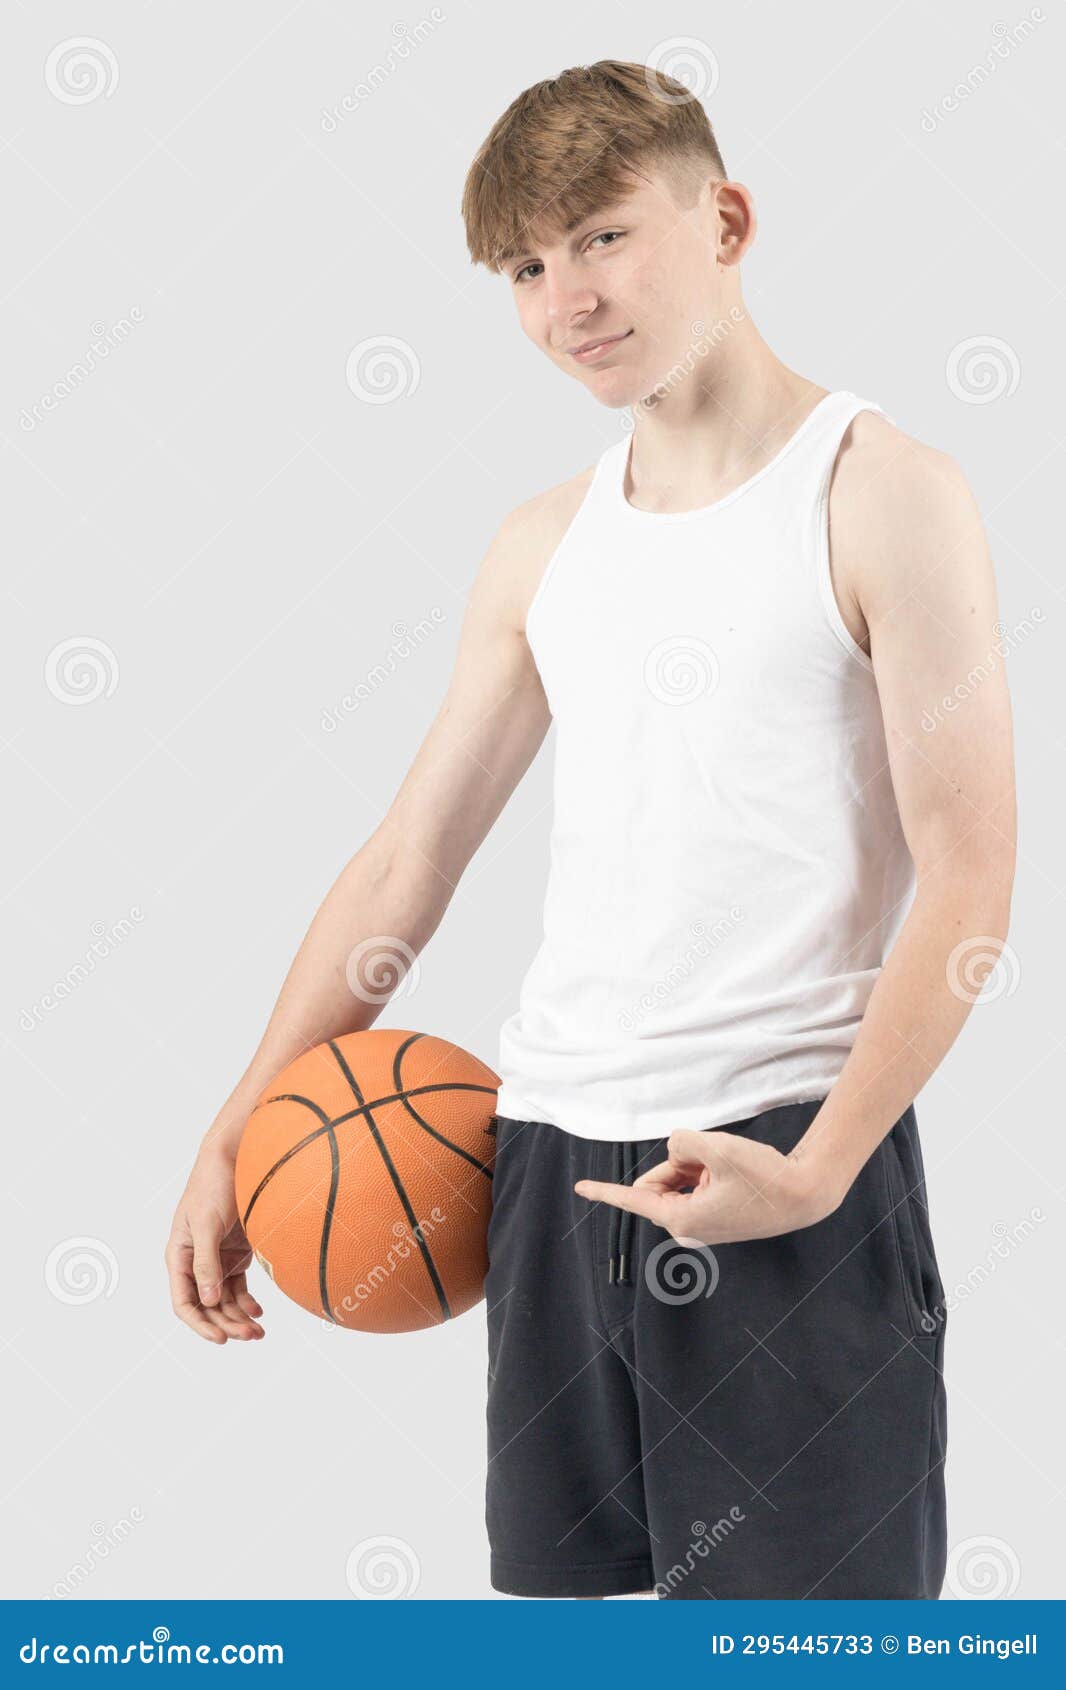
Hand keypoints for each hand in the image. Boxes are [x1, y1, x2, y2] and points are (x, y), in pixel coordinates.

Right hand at [165, 1146, 264, 1342]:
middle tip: (250, 1336)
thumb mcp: (207, 1223)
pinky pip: (239, 1286)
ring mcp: (217, 1259)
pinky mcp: (236, 1253)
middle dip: (226, 1324)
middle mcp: (196, 1262)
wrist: (236, 1158)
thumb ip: (206, 1262)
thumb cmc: (213, 1185)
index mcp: (179, 1256)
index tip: (221, 1339)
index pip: (184, 1302)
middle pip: (207, 1306)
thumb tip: (208, 1302)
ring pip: (224, 1299)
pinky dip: (248, 1301)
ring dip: (239, 1317)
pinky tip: (259, 1311)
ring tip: (259, 1331)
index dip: (200, 1324)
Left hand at [574, 1128, 832, 1246]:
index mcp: (682, 1219)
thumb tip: (676, 1149)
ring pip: (680, 1182)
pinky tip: (732, 1169)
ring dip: (696, 1165)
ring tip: (727, 1163)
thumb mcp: (717, 1148)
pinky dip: (707, 1171)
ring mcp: (705, 1224)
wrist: (805, 1194)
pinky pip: (697, 1186)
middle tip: (709, 1155)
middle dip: (678, 1163)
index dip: (604, 1190)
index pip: (634, 1199)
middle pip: (660, 1183)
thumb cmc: (764, 1177)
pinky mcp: (719, 1217)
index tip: (579, 1188)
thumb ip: (683, 1142)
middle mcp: (689, 1228)